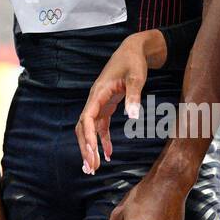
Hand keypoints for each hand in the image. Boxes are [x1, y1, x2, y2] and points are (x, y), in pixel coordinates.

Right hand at [75, 29, 161, 173]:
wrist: (133, 50)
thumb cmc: (133, 62)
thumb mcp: (136, 78)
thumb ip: (134, 97)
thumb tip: (133, 118)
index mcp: (98, 93)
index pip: (87, 118)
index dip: (88, 137)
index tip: (92, 153)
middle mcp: (94, 100)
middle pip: (83, 127)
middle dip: (85, 148)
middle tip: (90, 169)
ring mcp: (99, 103)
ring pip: (89, 129)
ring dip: (90, 148)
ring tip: (94, 168)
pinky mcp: (106, 106)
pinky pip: (100, 127)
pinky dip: (102, 141)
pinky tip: (109, 155)